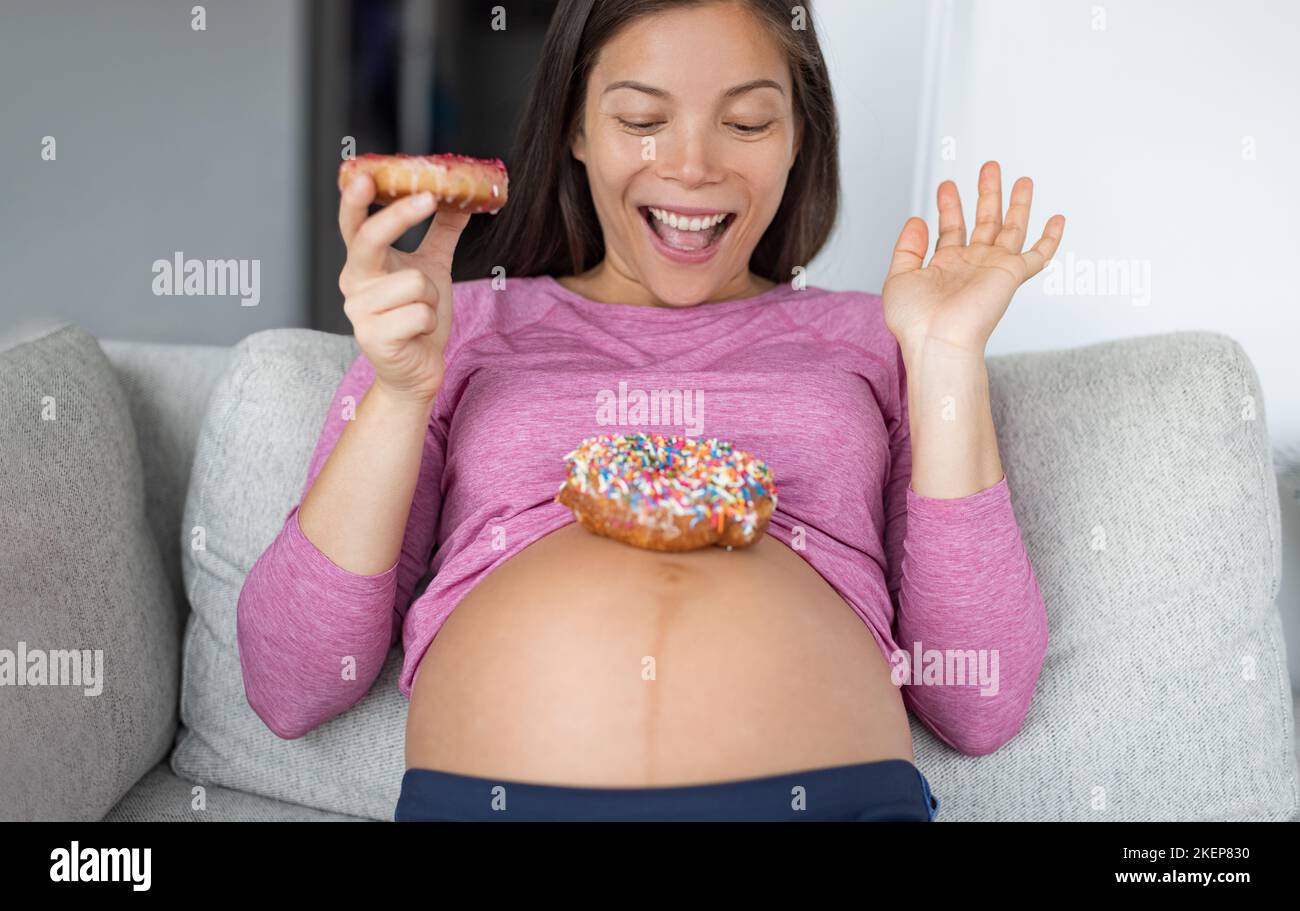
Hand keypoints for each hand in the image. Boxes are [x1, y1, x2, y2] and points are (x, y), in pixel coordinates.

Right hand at [336, 174, 472, 404]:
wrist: (417, 370)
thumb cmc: (418, 317)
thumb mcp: (433, 268)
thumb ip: (442, 233)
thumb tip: (462, 199)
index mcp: (363, 263)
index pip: (353, 224)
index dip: (357, 200)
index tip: (368, 174)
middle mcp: (353, 282)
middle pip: (370, 239)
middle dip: (399, 217)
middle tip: (430, 198)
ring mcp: (359, 311)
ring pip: (414, 282)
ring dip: (431, 298)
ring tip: (421, 313)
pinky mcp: (373, 336)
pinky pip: (420, 312)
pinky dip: (430, 321)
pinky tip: (418, 333)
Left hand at [882, 160, 1063, 356]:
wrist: (936, 340)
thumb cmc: (916, 320)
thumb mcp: (898, 277)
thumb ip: (907, 247)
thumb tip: (917, 220)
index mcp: (945, 265)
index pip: (951, 228)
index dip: (949, 205)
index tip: (947, 185)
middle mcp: (971, 265)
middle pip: (984, 221)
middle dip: (987, 193)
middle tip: (989, 168)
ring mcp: (993, 268)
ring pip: (1011, 228)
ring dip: (1017, 203)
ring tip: (1020, 179)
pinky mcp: (1011, 275)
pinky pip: (1038, 254)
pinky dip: (1050, 238)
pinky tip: (1057, 219)